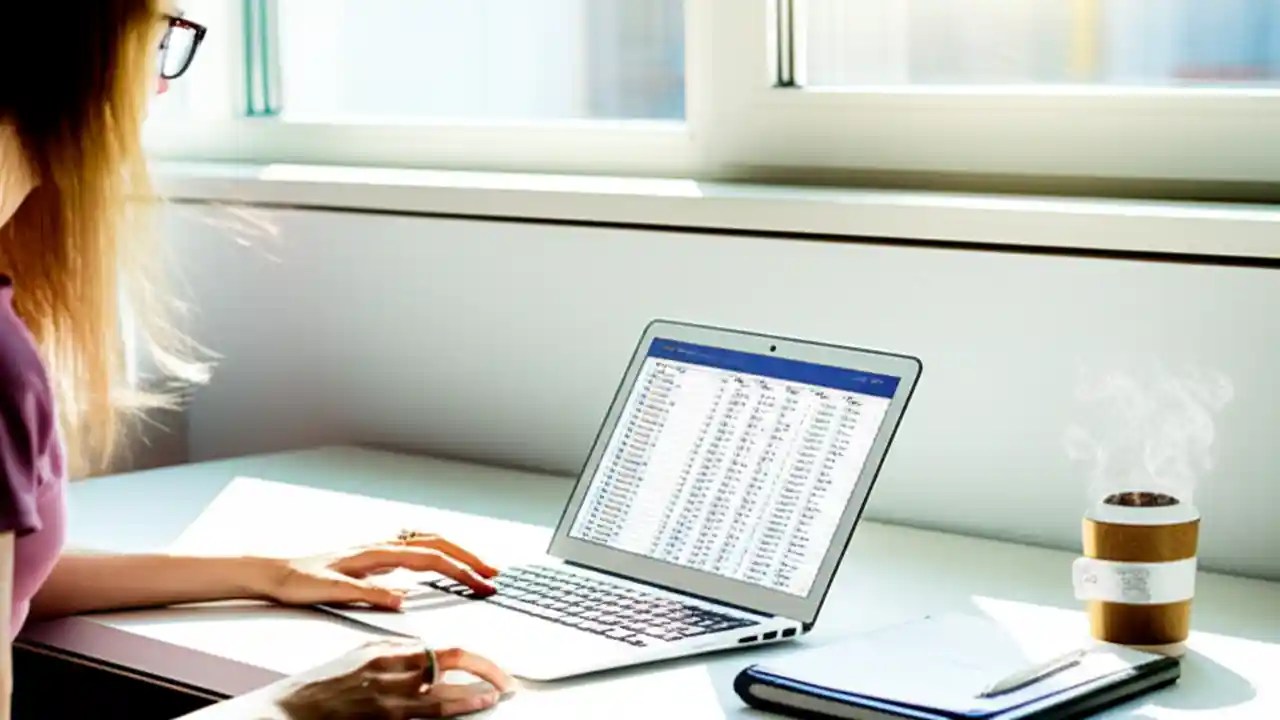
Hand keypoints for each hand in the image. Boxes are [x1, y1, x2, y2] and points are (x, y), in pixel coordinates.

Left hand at [259, 533, 500, 610]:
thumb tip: (403, 598)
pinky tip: (436, 563)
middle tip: (492, 573)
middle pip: (437, 543)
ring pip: (427, 542)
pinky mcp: (372, 557)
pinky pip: (414, 548)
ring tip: (474, 566)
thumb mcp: (331, 590)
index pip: (431, 558)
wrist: (274, 572)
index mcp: (377, 553)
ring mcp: (377, 549)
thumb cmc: (298, 580)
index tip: (483, 582)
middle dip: (469, 557)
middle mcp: (381, 546)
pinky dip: (435, 552)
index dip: (461, 570)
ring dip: (455, 552)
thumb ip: (368, 593)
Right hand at [275, 638, 514, 718]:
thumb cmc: (321, 688)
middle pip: (450, 661)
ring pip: (443, 694)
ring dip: (475, 696)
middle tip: (506, 682)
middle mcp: (390, 669)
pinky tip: (467, 712)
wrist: (287, 710)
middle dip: (486, 670)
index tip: (490, 668)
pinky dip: (449, 714)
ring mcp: (387, 697)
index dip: (474, 659)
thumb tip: (424, 654)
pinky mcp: (382, 719)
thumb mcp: (358, 658)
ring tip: (493, 697)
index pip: (442, 649)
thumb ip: (392, 654)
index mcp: (386, 650)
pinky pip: (424, 717)